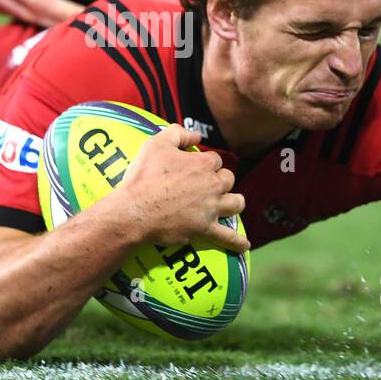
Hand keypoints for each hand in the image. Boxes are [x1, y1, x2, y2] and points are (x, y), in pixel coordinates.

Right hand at [119, 125, 247, 253]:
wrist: (135, 210)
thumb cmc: (144, 177)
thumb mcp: (156, 144)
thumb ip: (179, 134)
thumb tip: (197, 135)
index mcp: (203, 164)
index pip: (215, 159)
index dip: (206, 162)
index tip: (196, 167)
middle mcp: (212, 185)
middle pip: (228, 179)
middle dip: (221, 180)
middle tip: (209, 184)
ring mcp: (211, 208)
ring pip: (235, 203)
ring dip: (235, 202)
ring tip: (231, 203)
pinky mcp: (205, 229)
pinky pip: (227, 237)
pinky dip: (237, 242)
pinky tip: (244, 246)